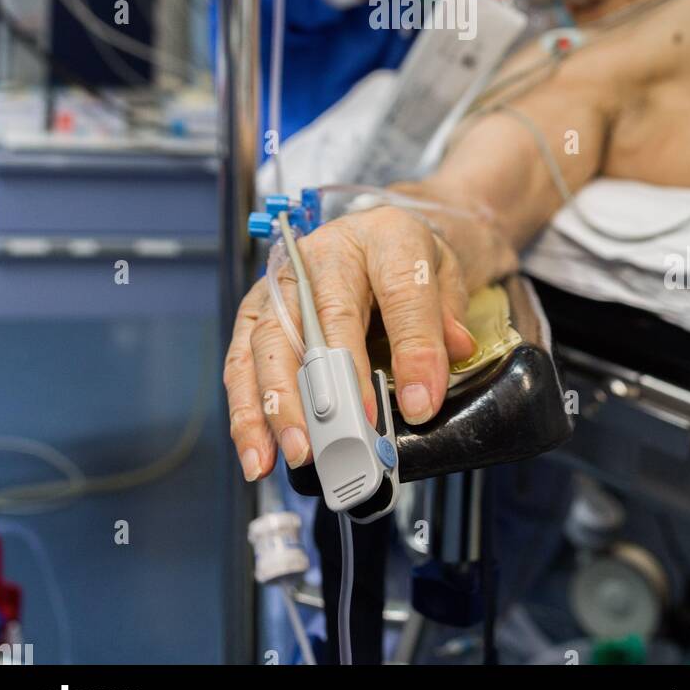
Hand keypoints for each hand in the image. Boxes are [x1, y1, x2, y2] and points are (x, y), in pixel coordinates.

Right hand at [223, 208, 476, 481]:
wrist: (376, 239)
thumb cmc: (405, 261)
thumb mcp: (443, 277)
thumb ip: (446, 320)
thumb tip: (446, 363)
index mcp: (385, 237)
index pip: (400, 292)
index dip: (410, 350)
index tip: (417, 406)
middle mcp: (326, 253)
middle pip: (322, 318)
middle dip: (334, 385)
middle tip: (348, 438)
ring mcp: (284, 281)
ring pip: (272, 342)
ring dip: (282, 405)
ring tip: (301, 452)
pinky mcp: (256, 309)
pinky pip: (243, 361)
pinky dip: (248, 412)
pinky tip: (259, 453)